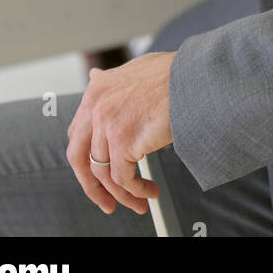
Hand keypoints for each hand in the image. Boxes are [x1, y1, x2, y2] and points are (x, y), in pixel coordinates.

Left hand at [66, 52, 174, 214]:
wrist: (195, 77)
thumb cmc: (173, 75)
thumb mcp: (133, 71)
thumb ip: (112, 83)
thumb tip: (95, 79)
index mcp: (96, 90)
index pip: (77, 135)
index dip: (87, 159)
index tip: (99, 174)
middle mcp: (96, 105)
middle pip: (79, 158)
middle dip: (92, 186)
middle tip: (107, 201)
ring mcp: (107, 123)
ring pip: (103, 173)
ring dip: (122, 194)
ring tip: (140, 200)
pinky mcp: (123, 140)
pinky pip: (123, 178)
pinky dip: (137, 191)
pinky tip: (150, 191)